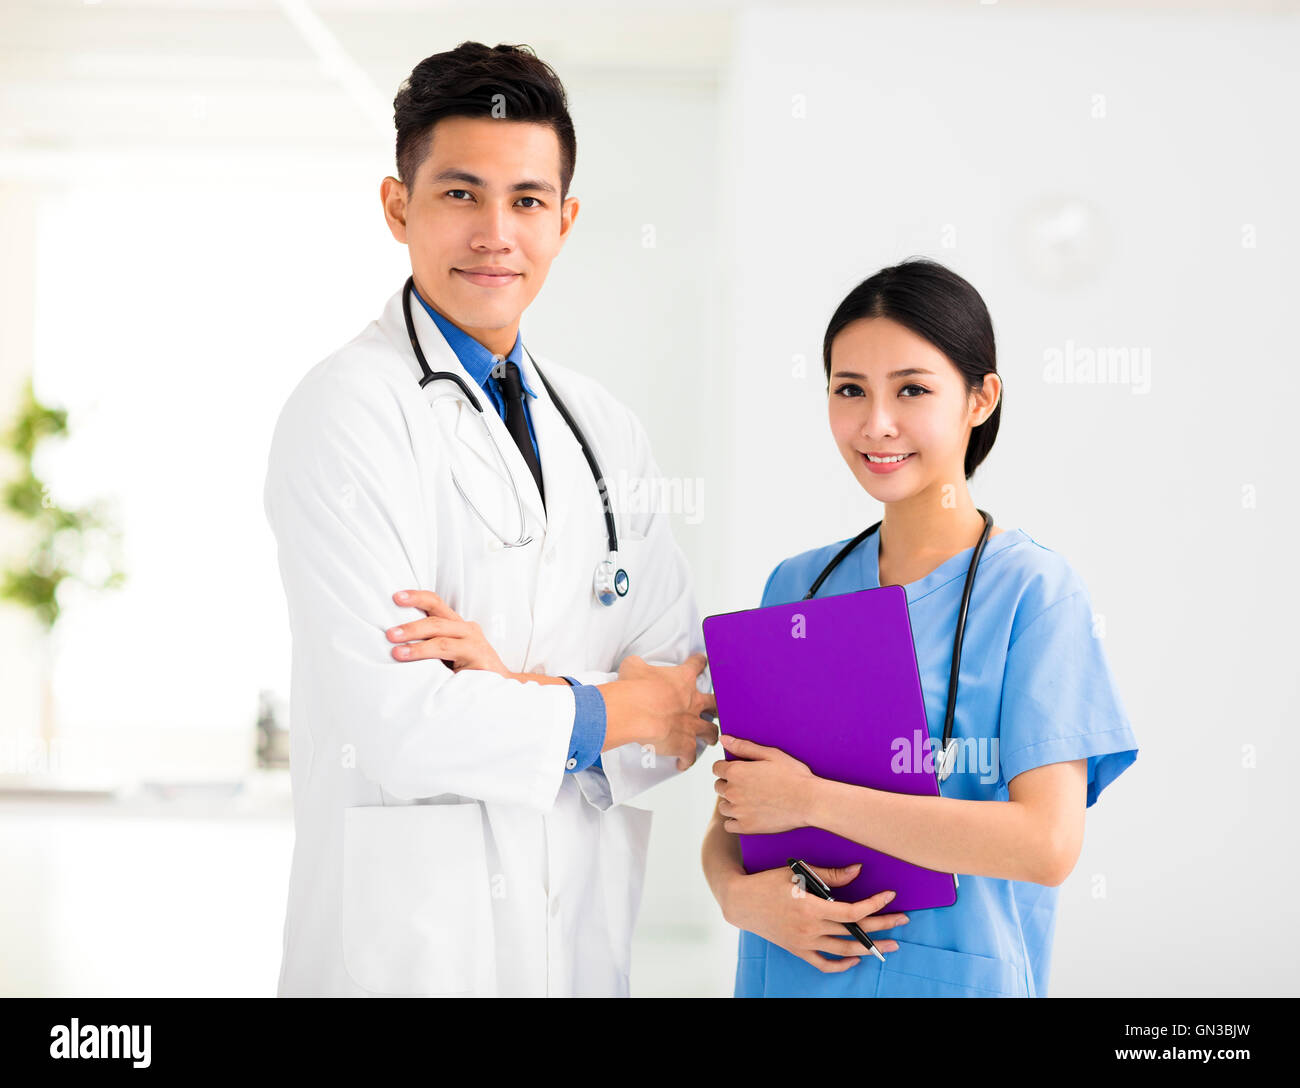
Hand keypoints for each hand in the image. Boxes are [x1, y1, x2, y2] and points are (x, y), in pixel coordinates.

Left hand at [386, 590, 507, 674]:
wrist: (501, 690)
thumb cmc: (469, 673)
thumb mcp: (447, 656)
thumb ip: (430, 645)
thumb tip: (394, 643)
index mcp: (457, 625)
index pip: (435, 604)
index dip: (417, 597)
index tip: (396, 597)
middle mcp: (467, 630)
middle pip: (436, 620)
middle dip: (410, 626)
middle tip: (389, 634)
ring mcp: (475, 643)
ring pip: (442, 638)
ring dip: (418, 646)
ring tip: (397, 653)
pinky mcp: (480, 658)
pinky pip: (453, 655)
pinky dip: (433, 658)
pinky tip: (422, 668)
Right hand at [607, 652, 718, 770]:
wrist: (636, 712)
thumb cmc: (634, 688)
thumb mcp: (633, 666)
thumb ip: (639, 664)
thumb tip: (635, 665)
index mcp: (683, 679)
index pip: (696, 665)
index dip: (698, 663)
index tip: (700, 662)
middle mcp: (693, 702)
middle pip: (714, 703)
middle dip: (715, 706)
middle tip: (714, 708)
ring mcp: (692, 725)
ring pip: (710, 731)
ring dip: (711, 735)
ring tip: (710, 739)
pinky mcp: (685, 745)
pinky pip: (690, 756)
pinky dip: (686, 760)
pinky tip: (682, 763)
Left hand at [713, 734, 814, 833]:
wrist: (809, 801)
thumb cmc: (793, 775)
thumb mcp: (770, 754)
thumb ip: (744, 747)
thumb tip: (724, 739)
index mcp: (736, 771)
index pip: (716, 768)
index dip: (727, 768)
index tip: (740, 771)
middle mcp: (733, 791)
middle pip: (718, 787)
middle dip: (729, 784)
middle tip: (749, 786)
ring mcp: (738, 811)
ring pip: (723, 806)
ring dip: (732, 803)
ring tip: (750, 801)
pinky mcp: (746, 827)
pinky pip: (729, 825)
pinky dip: (735, 821)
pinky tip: (748, 815)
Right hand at [722, 860, 906, 973]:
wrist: (740, 902)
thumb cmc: (767, 881)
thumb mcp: (797, 870)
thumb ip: (829, 874)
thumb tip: (858, 870)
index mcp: (811, 906)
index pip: (852, 911)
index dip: (875, 905)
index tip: (890, 896)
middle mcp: (810, 928)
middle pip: (855, 931)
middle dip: (883, 926)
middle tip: (904, 921)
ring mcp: (804, 941)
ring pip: (844, 950)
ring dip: (870, 948)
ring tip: (891, 946)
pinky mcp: (797, 949)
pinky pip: (823, 963)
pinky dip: (841, 964)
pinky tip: (854, 960)